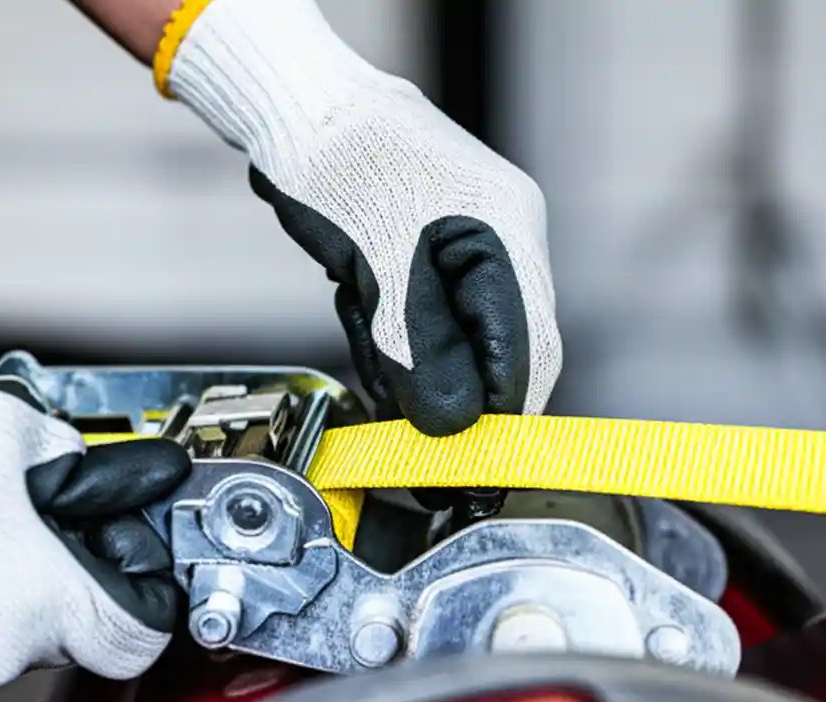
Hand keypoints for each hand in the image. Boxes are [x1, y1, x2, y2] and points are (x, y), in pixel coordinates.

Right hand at [0, 378, 188, 701]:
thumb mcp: (20, 431)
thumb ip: (75, 461)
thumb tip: (95, 471)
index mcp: (42, 600)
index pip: (133, 640)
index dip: (141, 603)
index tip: (127, 580)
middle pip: (63, 638)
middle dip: (58, 587)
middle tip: (30, 536)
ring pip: (1, 646)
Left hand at [166, 0, 560, 434]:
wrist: (298, 108)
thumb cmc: (336, 163)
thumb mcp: (378, 267)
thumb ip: (419, 350)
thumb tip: (450, 425)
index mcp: (505, 233)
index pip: (527, 350)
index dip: (501, 417)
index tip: (468, 469)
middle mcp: (499, 237)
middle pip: (499, 349)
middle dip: (459, 403)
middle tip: (423, 460)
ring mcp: (465, 241)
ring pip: (458, 337)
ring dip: (416, 370)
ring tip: (377, 381)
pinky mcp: (427, 248)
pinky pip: (426, 314)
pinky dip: (396, 338)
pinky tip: (365, 328)